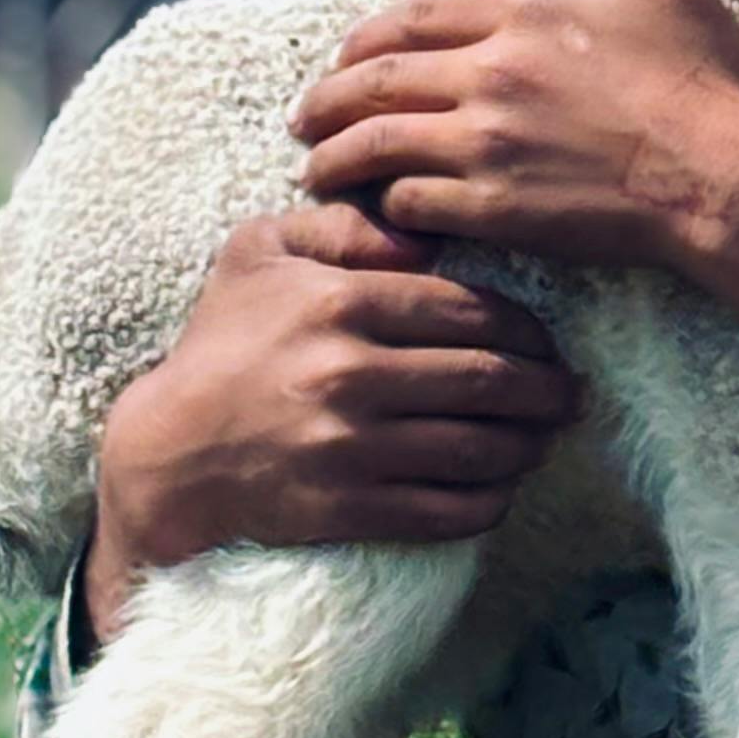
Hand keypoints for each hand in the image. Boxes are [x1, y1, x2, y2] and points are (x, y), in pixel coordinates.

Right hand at [84, 204, 575, 643]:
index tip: (546, 342)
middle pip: (490, 380)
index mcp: (341, 304)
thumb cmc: (224, 341)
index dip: (527, 330)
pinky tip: (500, 487)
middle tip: (569, 392)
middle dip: (547, 389)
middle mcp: (351, 375)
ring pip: (480, 448)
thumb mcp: (262, 252)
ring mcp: (350, 448)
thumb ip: (345, 227)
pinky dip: (490, 501)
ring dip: (529, 445)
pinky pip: (447, 510)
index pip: (471, 312)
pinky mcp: (347, 509)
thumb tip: (425, 233)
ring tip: (543, 436)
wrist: (168, 450)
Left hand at [288, 0, 738, 274]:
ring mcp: (487, 142)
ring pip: (375, 143)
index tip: (344, 60)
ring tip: (314, 172)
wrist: (725, 176)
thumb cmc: (707, 82)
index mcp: (525, 13)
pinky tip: (379, 211)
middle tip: (303, 120)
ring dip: (333, 158)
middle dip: (326, 100)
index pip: (413, 16)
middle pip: (374, 79)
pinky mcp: (494, 207)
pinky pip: (410, 201)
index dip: (365, 40)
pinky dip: (385, 203)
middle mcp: (491, 72)